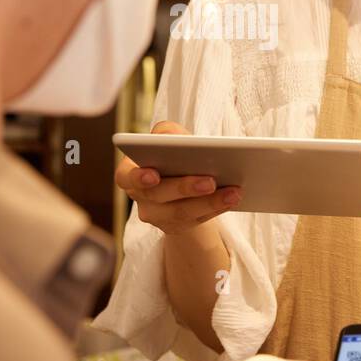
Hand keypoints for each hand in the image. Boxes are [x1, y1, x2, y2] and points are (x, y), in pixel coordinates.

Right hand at [115, 121, 242, 234]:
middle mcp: (140, 198)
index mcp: (130, 173)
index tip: (153, 174)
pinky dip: (217, 208)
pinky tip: (233, 198)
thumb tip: (174, 137)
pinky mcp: (177, 227)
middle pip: (160, 196)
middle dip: (186, 188)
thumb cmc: (170, 153)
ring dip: (210, 202)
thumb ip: (166, 132)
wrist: (177, 183)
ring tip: (234, 191)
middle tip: (210, 181)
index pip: (126, 178)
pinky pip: (197, 220)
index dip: (138, 178)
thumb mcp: (165, 138)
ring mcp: (157, 216)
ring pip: (182, 213)